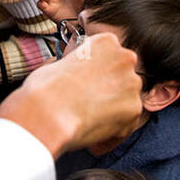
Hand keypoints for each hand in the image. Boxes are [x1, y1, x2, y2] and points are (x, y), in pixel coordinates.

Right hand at [0, 32, 142, 158]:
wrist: (49, 114)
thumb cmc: (45, 89)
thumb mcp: (57, 63)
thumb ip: (74, 65)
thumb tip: (69, 70)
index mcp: (106, 41)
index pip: (110, 57)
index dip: (98, 73)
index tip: (87, 85)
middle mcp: (124, 58)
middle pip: (122, 77)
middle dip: (110, 91)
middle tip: (89, 105)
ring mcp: (132, 83)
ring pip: (126, 101)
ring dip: (112, 112)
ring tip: (89, 123)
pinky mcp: (134, 109)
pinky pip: (126, 124)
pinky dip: (113, 133)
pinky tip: (94, 137)